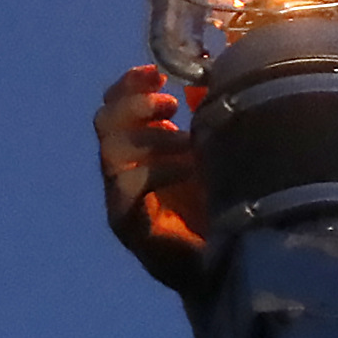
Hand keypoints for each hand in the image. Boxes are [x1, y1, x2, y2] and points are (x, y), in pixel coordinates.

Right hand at [93, 64, 211, 292]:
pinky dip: (158, 171)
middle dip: (136, 105)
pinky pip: (127, 189)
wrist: (233, 264)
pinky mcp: (129, 227)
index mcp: (141, 149)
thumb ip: (210, 114)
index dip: (130, 84)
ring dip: (151, 139)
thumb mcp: (222, 148)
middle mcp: (124, 172)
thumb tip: (210, 76)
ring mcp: (122, 201)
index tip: (157, 73)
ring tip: (189, 144)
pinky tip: (189, 170)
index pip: (115, 105)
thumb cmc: (226, 207)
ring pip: (111, 152)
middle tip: (171, 107)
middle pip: (104, 122)